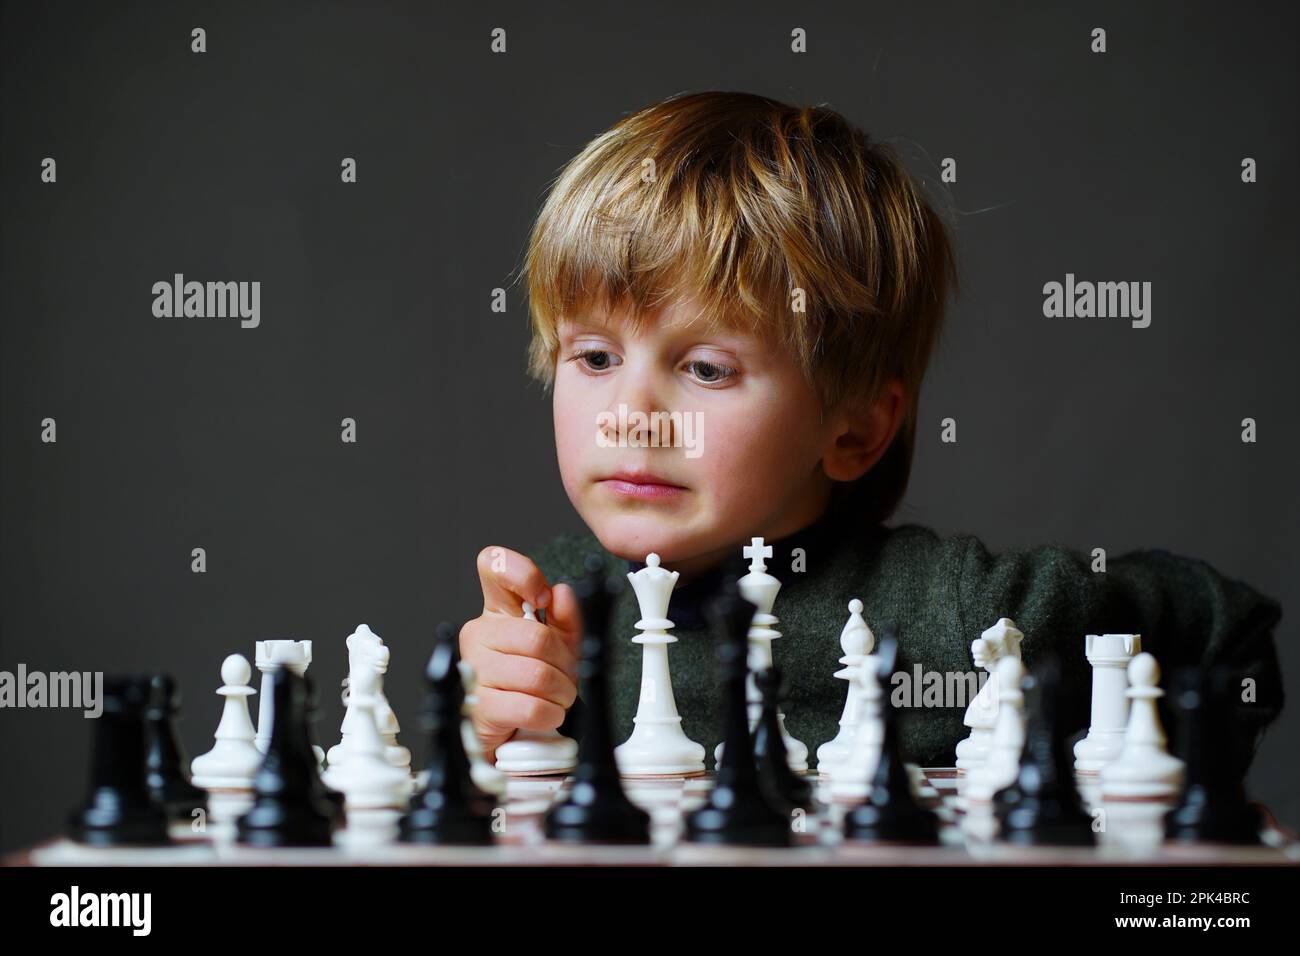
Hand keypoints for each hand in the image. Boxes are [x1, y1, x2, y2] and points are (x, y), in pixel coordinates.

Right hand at [459, 546, 582, 760]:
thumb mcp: (558, 644)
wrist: (507, 727)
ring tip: (557, 696)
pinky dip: (550, 714)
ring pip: (537, 676)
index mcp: (497, 611)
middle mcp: (479, 634)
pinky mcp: (479, 706)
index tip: (543, 597)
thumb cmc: (529, 680)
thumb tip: (562, 594)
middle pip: (537, 637)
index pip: (493, 565)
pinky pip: (530, 707)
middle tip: (566, 674)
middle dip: (565, 663)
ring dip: (561, 692)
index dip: (522, 574)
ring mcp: (474, 669)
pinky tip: (546, 712)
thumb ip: (566, 617)